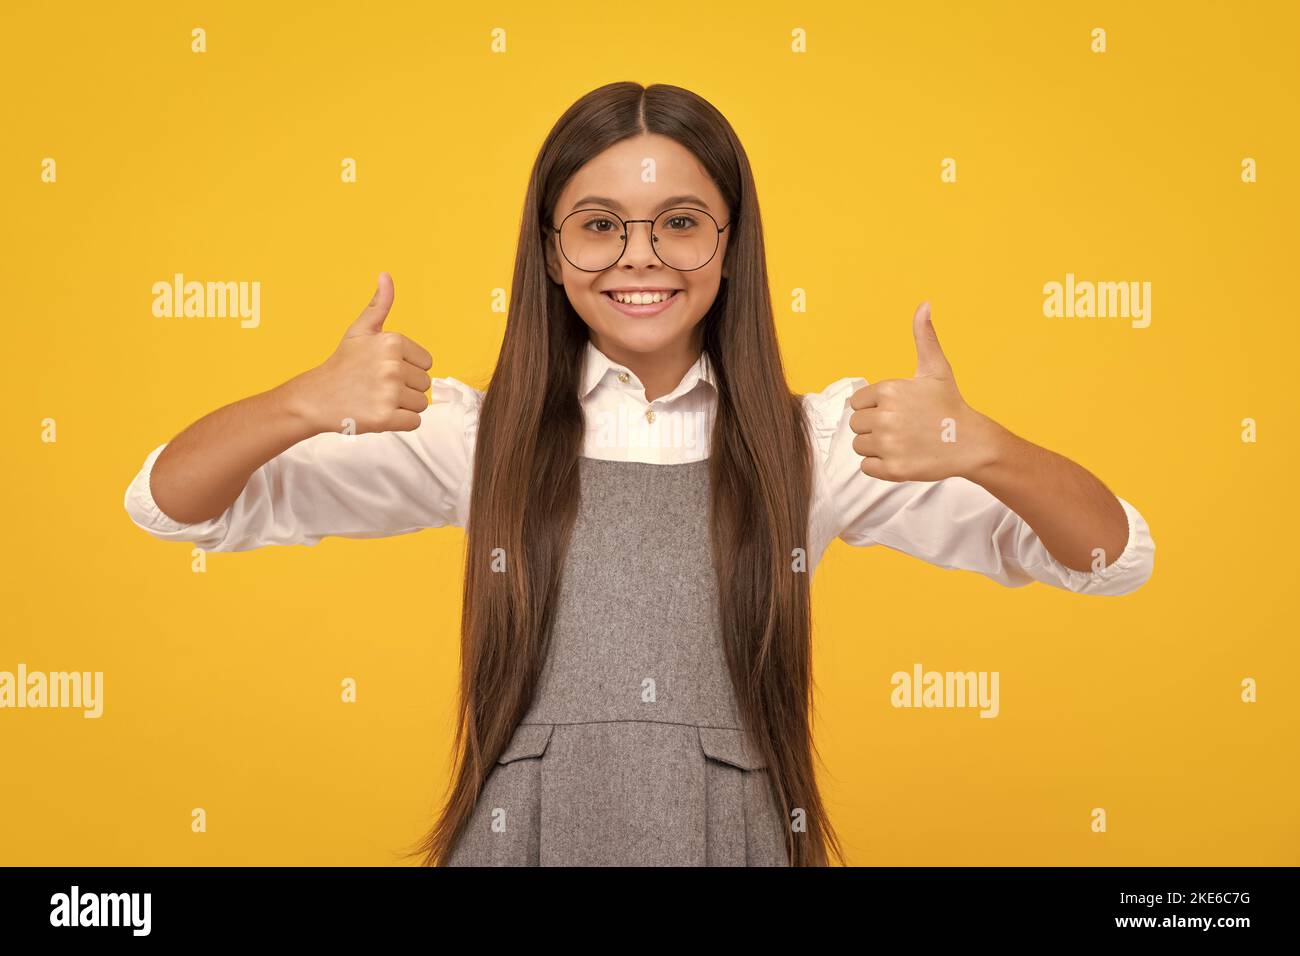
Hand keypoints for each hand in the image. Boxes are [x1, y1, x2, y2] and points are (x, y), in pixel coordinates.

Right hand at [285, 273, 434, 435]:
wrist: (315, 398)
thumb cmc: (342, 364)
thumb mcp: (360, 330)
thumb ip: (379, 304)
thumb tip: (386, 276)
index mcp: (392, 341)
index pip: (427, 363)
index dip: (408, 368)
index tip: (383, 369)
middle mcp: (392, 366)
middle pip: (425, 384)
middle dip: (406, 388)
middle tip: (377, 386)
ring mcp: (389, 393)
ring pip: (421, 404)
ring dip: (403, 406)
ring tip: (377, 398)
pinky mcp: (385, 417)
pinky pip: (414, 422)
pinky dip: (400, 422)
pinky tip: (379, 413)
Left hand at [848, 302, 1001, 481]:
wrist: (971, 442)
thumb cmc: (949, 404)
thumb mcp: (936, 368)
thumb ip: (924, 337)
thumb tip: (924, 304)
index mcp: (889, 390)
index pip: (857, 403)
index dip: (873, 407)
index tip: (897, 410)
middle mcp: (886, 416)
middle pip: (856, 425)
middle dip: (874, 427)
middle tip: (901, 428)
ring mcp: (889, 444)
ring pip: (859, 446)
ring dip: (876, 446)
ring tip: (902, 441)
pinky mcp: (893, 468)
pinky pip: (866, 467)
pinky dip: (880, 465)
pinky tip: (901, 456)